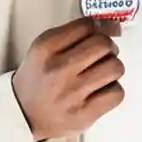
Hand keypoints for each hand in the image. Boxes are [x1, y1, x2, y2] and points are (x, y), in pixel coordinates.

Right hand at [11, 17, 124, 141]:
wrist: (25, 116)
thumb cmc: (38, 81)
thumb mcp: (44, 50)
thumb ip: (73, 35)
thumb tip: (112, 25)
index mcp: (45, 48)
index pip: (86, 25)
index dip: (96, 29)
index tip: (97, 35)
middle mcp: (58, 68)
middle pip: (103, 44)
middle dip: (108, 47)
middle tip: (103, 54)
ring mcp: (72, 92)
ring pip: (115, 67)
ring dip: (113, 68)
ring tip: (102, 73)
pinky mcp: (84, 113)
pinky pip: (116, 93)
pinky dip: (113, 90)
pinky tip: (101, 91)